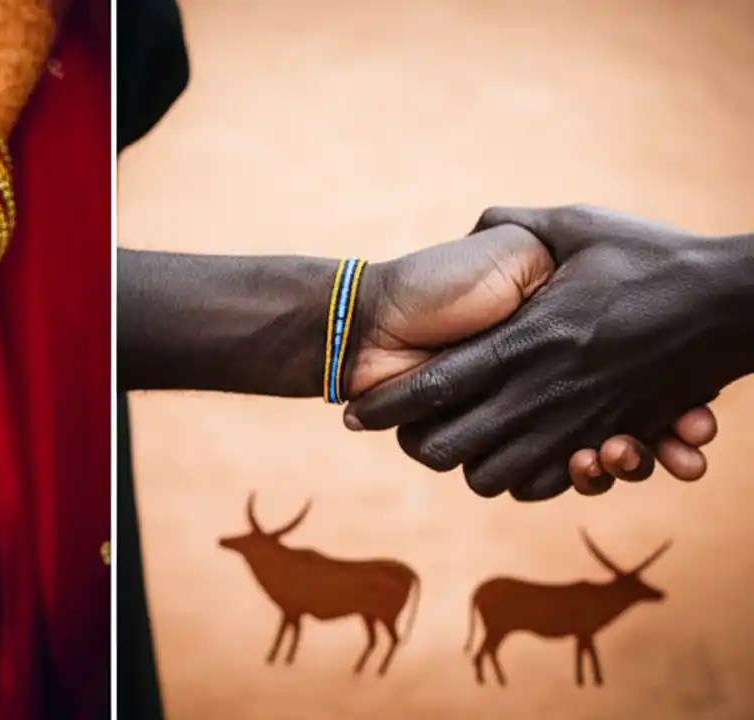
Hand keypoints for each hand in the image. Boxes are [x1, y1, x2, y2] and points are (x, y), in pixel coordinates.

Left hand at [346, 205, 746, 498]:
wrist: (734, 300)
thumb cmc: (652, 255)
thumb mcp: (577, 223)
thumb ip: (513, 224)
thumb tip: (473, 225)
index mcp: (524, 339)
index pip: (432, 386)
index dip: (385, 404)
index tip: (353, 409)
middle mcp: (543, 391)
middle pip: (451, 446)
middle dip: (418, 442)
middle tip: (408, 429)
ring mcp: (577, 422)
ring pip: (494, 477)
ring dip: (469, 464)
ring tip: (458, 442)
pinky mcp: (610, 438)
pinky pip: (548, 484)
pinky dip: (524, 479)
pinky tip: (514, 454)